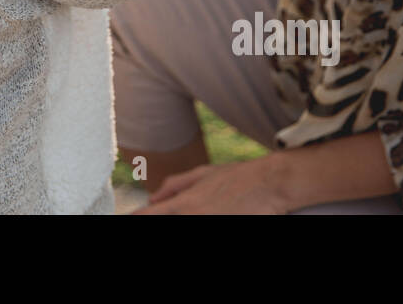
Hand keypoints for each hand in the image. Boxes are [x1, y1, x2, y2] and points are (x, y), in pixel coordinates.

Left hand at [132, 159, 287, 214]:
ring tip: (197, 210)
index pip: (148, 216)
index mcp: (183, 203)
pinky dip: (201, 221)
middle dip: (158, 218)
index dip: (137, 217)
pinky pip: (204, 227)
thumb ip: (174, 186)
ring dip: (176, 220)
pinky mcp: (223, 228)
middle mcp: (191, 216)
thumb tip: (152, 198)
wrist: (270, 183)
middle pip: (162, 222)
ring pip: (181, 224)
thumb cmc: (237, 177)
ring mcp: (208, 224)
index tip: (131, 217)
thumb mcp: (203, 174)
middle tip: (164, 213)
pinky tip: (207, 215)